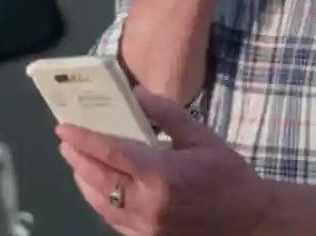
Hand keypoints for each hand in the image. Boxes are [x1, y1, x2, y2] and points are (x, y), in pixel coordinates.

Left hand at [57, 86, 272, 235]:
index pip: (110, 153)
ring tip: (76, 161)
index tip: (64, 128)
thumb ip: (167, 114)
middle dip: (77, 158)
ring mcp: (146, 228)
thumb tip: (136, 93)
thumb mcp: (201, 137)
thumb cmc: (228, 177)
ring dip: (83, 180)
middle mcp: (148, 204)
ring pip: (100, 203)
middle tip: (66, 141)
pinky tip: (98, 187)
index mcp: (161, 175)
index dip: (83, 139)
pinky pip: (113, 220)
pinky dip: (100, 201)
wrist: (250, 222)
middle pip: (97, 178)